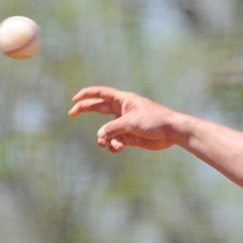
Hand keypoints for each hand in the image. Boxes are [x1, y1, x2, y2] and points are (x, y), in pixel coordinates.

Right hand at [69, 86, 186, 152]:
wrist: (171, 132)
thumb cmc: (154, 120)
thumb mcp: (131, 123)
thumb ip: (113, 128)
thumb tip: (100, 136)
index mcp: (123, 100)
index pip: (101, 94)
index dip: (87, 95)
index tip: (74, 99)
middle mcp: (122, 111)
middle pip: (98, 108)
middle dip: (85, 110)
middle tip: (71, 114)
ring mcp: (125, 124)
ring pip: (106, 130)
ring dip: (104, 138)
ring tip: (107, 144)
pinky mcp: (129, 137)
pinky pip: (115, 141)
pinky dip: (114, 146)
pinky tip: (118, 149)